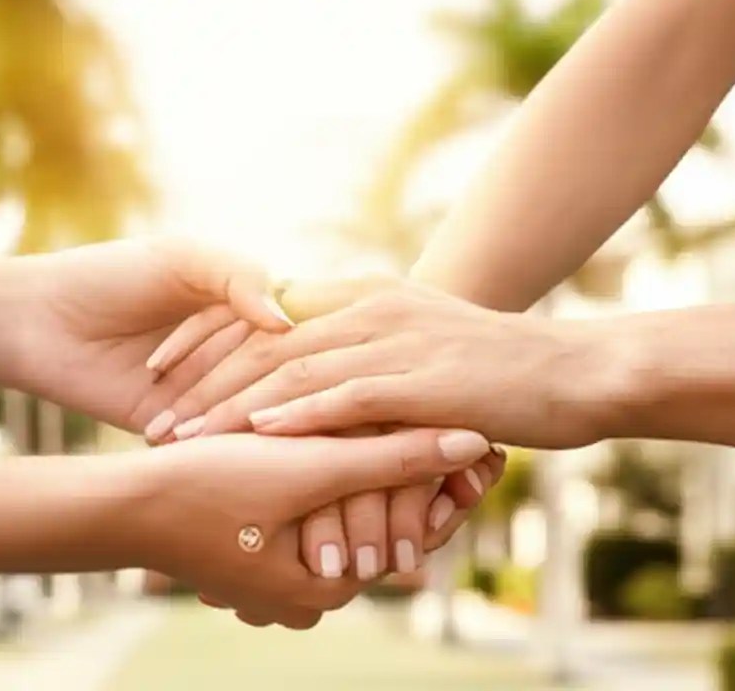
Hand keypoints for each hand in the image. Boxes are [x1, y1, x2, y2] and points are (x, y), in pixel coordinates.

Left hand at [5, 238, 292, 431]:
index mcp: (240, 306)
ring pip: (241, 410)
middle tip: (232, 376)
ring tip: (204, 401)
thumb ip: (239, 277)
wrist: (40, 318)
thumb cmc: (110, 275)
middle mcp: (229, 350)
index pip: (285, 330)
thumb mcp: (181, 258)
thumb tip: (286, 323)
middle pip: (266, 374)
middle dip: (250, 378)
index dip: (280, 336)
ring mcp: (202, 391)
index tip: (265, 334)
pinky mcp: (173, 427)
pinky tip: (193, 433)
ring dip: (226, 411)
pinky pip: (205, 440)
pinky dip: (203, 438)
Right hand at [122, 427, 493, 627]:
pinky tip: (345, 430)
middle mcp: (309, 595)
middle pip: (385, 526)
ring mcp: (280, 577)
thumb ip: (392, 456)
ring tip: (414, 422)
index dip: (454, 481)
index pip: (417, 533)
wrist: (119, 503)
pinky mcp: (258, 549)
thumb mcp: (307, 467)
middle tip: (465, 428)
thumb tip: (476, 442)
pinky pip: (316, 512)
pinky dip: (333, 475)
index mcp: (331, 586)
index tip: (490, 439)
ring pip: (350, 514)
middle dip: (418, 476)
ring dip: (375, 471)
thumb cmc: (206, 487)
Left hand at [145, 278, 508, 581]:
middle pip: (264, 344)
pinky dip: (297, 415)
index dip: (208, 349)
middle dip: (203, 385)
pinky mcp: (423, 378)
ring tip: (183, 438)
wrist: (578, 371)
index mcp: (364, 296)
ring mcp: (397, 340)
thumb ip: (368, 356)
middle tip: (156, 423)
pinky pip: (348, 395)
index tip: (164, 384)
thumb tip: (321, 384)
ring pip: (293, 371)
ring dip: (231, 408)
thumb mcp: (422, 348)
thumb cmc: (499, 371)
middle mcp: (371, 308)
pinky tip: (256, 436)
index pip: (265, 317)